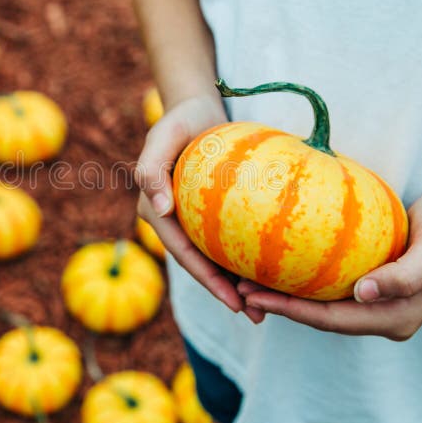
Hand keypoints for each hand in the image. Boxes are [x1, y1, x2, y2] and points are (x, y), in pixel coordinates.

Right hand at [135, 95, 265, 321]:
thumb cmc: (179, 118)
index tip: (234, 302)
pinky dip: (244, 256)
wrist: (195, 107)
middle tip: (256, 315)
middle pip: (199, 264)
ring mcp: (190, 218)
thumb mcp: (161, 135)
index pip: (183, 253)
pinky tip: (270, 269)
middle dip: (225, 293)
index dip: (207, 280)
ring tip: (266, 305)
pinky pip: (227, 239)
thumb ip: (151, 170)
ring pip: (214, 257)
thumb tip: (159, 209)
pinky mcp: (209, 212)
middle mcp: (172, 220)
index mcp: (156, 210)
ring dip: (236, 283)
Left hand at [238, 190, 421, 339]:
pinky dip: (299, 277)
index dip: (292, 312)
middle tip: (237, 288)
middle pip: (319, 317)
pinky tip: (273, 260)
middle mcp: (379, 315)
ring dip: (284, 294)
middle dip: (278, 306)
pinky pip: (326, 285)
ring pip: (319, 304)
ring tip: (243, 277)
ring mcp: (372, 302)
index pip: (332, 320)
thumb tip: (364, 294)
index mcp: (395, 317)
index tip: (254, 296)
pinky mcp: (366, 284)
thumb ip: (407, 275)